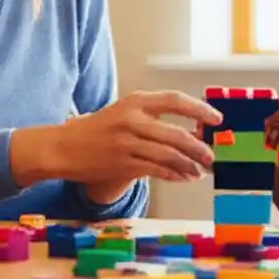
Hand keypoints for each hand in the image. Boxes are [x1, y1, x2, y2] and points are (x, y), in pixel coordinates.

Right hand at [12, 90, 221, 184]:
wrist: (62, 147)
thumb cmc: (96, 131)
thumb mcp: (123, 115)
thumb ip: (153, 120)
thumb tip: (191, 132)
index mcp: (134, 102)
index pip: (174, 100)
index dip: (198, 109)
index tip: (216, 118)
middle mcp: (132, 119)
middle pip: (176, 133)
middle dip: (198, 147)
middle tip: (211, 156)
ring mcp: (127, 143)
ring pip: (169, 154)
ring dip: (189, 165)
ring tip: (200, 171)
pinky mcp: (122, 163)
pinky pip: (156, 170)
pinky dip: (174, 175)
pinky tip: (184, 178)